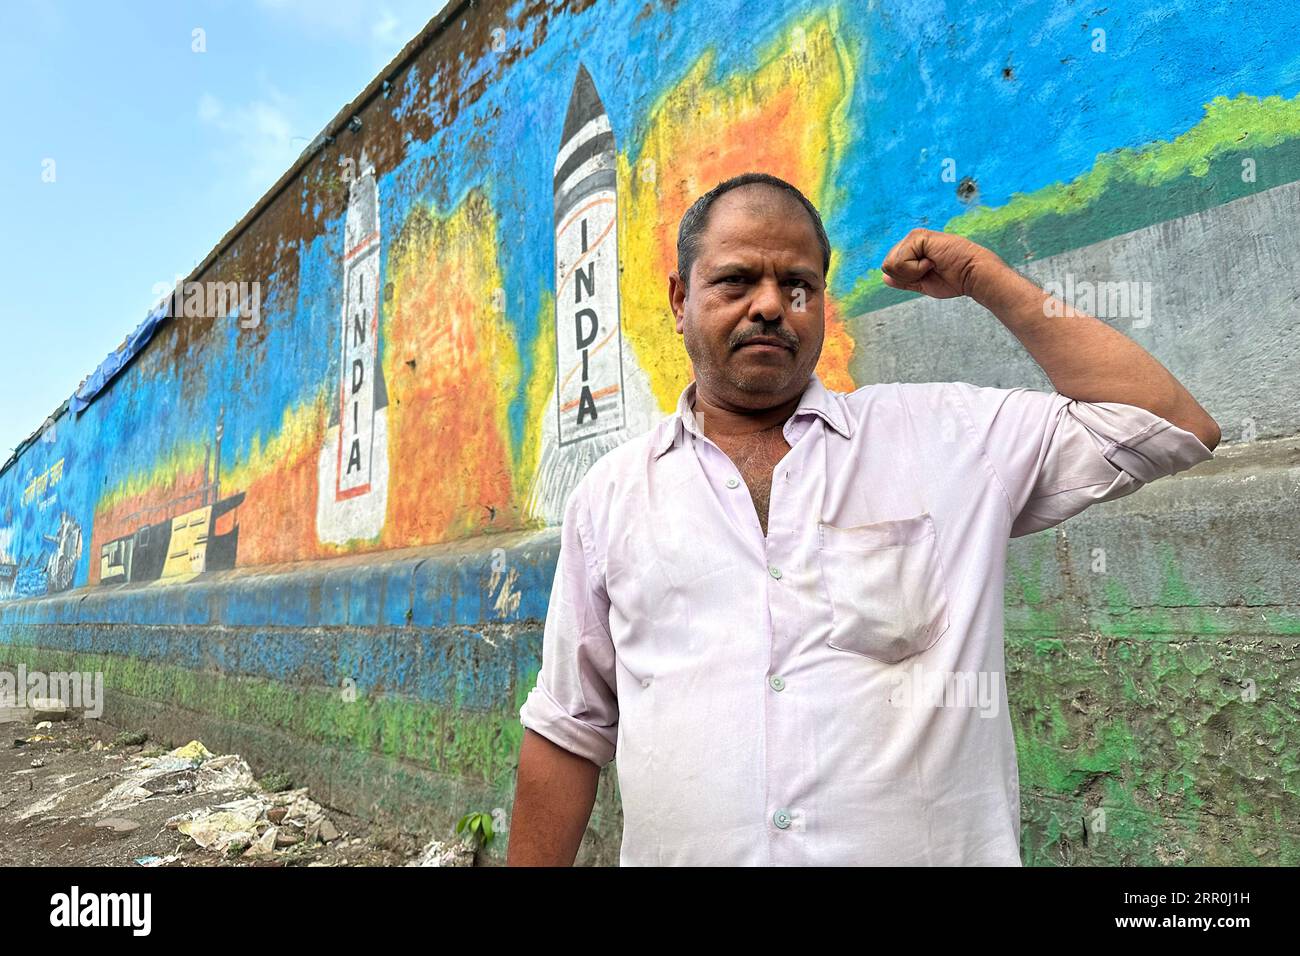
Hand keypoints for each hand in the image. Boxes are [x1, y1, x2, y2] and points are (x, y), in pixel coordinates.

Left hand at [880, 229, 1005, 300]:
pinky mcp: (918, 236)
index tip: (927, 275)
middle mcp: (910, 241)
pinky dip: (916, 268)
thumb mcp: (923, 283)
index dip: (906, 279)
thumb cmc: (953, 279)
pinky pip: (901, 261)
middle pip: (887, 266)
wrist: (971, 276)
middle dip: (906, 276)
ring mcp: (914, 237)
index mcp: (911, 251)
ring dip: (911, 272)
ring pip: (891, 264)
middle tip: (929, 270)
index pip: (889, 268)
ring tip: (931, 265)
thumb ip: (904, 280)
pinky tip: (932, 262)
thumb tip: (884, 277)